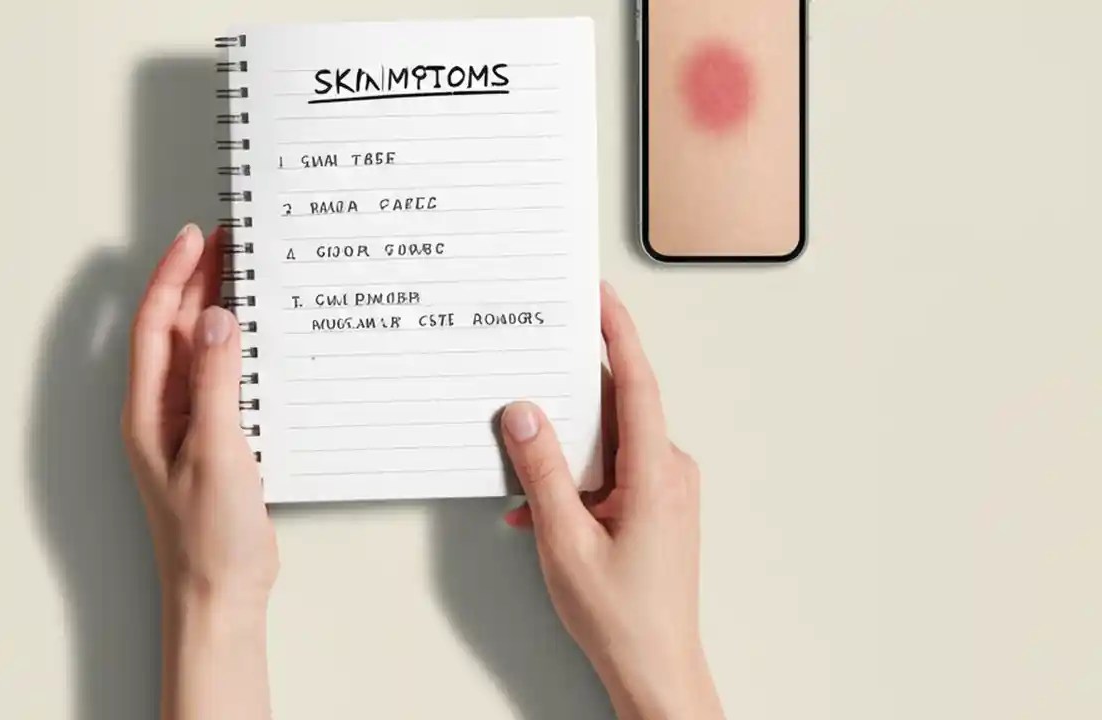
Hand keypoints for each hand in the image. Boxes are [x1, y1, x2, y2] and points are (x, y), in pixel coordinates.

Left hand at [121, 223, 275, 719]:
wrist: (221, 592)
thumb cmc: (208, 536)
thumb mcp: (215, 451)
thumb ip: (216, 383)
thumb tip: (218, 319)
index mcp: (149, 411)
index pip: (156, 326)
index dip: (171, 277)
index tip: (194, 238)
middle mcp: (164, 412)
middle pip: (176, 330)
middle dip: (197, 281)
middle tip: (228, 240)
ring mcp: (190, 425)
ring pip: (201, 350)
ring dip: (218, 309)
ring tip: (244, 269)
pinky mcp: (217, 440)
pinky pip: (223, 378)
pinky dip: (239, 348)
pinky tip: (259, 335)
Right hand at [500, 282, 723, 719]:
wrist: (655, 667)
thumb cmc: (621, 616)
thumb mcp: (564, 542)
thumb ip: (541, 473)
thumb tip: (523, 415)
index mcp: (656, 473)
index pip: (637, 382)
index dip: (618, 333)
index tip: (600, 295)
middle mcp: (669, 473)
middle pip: (619, 407)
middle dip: (574, 386)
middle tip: (536, 358)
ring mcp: (665, 491)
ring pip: (611, 440)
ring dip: (568, 443)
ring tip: (525, 448)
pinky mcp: (655, 507)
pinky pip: (612, 469)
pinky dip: (575, 477)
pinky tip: (540, 503)